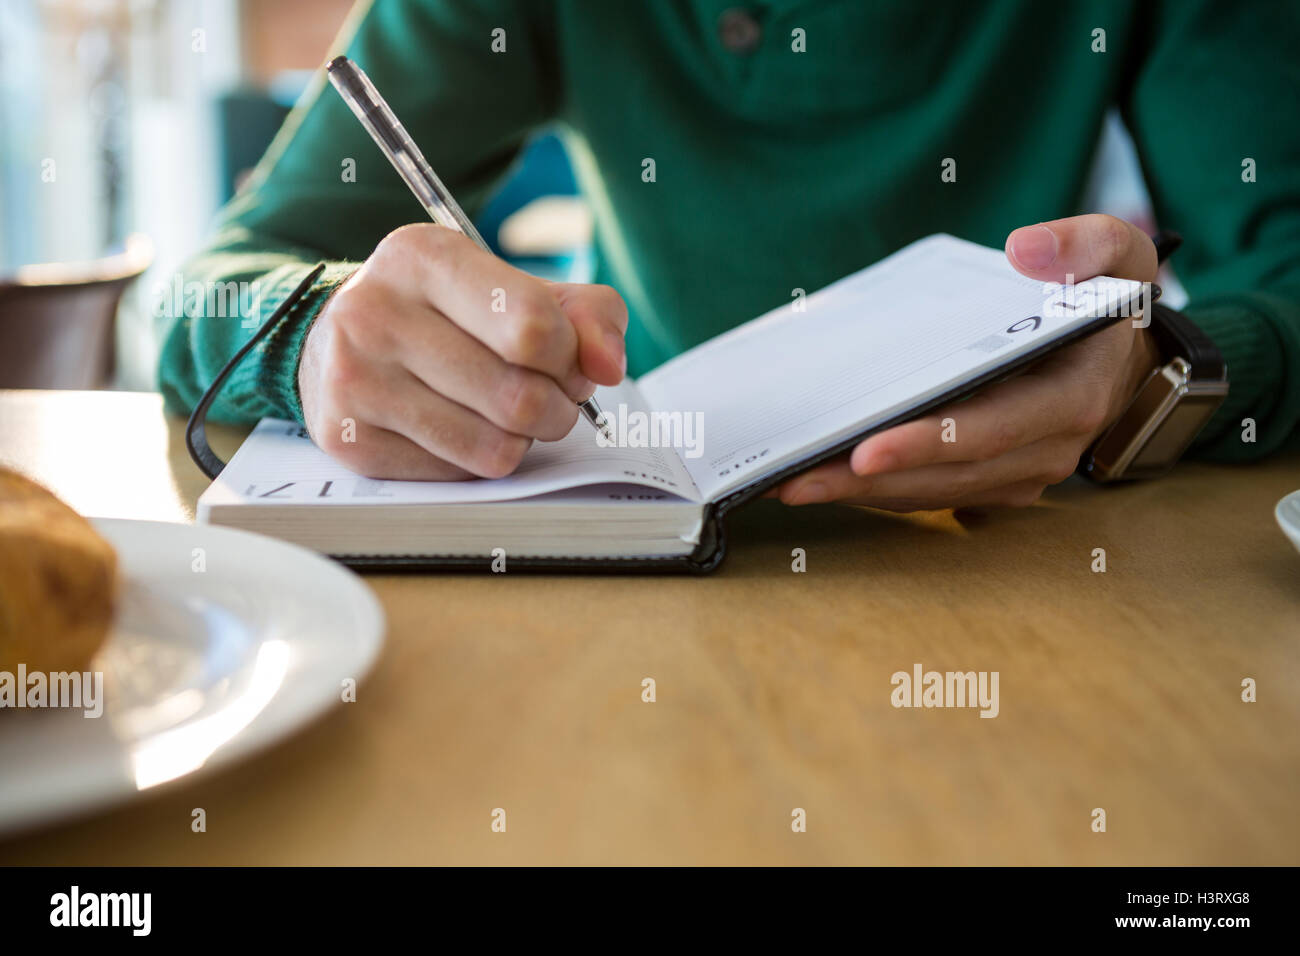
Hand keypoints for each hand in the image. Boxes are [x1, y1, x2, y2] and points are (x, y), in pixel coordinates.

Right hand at [298, 223, 626, 478]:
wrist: (338, 338)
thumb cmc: (450, 313)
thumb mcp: (517, 288)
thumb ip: (587, 315)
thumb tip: (609, 367)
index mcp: (422, 257)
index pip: (531, 326)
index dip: (572, 357)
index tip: (569, 361)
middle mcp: (375, 313)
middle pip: (519, 397)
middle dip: (558, 407)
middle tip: (552, 398)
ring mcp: (355, 380)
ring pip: (493, 446)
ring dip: (524, 439)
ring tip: (512, 414)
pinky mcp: (350, 439)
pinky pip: (459, 473)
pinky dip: (480, 458)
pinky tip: (465, 429)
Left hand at [771, 214, 1161, 510]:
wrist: (1124, 357)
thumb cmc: (1107, 301)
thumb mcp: (1119, 255)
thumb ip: (1083, 244)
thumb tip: (1023, 248)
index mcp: (1072, 398)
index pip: (989, 430)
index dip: (926, 443)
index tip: (866, 450)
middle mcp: (1047, 449)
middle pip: (947, 473)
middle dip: (869, 480)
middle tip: (796, 478)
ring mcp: (1020, 473)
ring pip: (931, 491)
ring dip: (862, 493)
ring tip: (792, 482)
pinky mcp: (993, 482)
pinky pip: (930, 492)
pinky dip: (878, 490)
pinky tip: (824, 476)